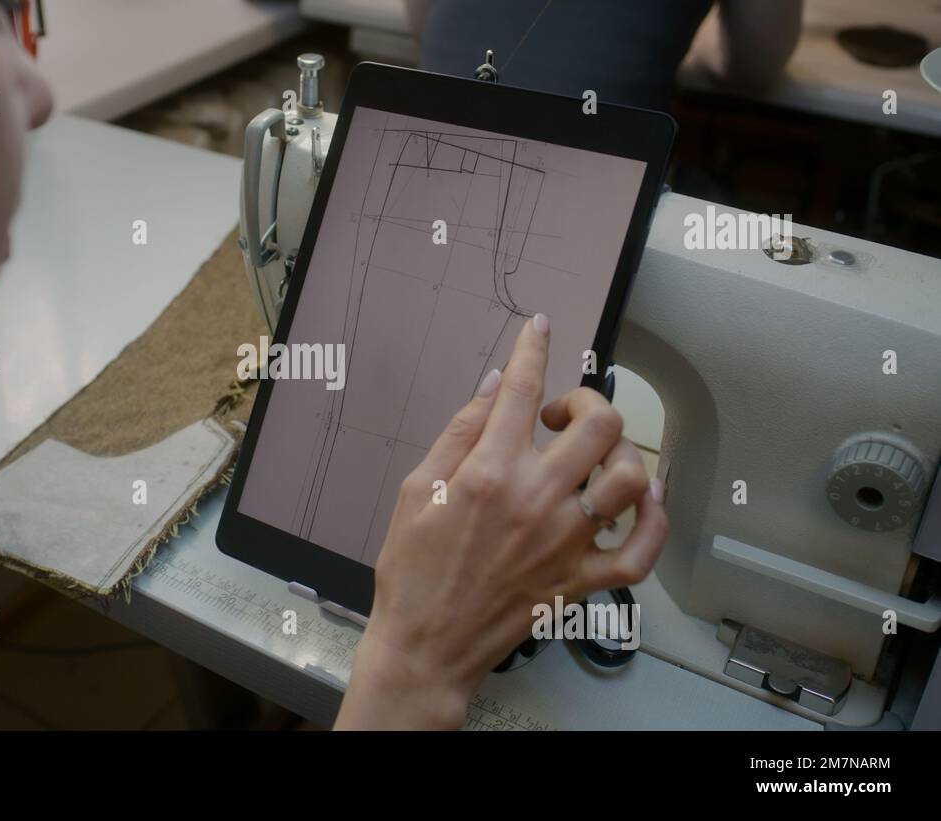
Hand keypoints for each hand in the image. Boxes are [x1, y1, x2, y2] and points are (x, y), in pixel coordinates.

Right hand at [334, 313, 667, 729]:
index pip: (522, 390)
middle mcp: (537, 500)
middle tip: (560, 414)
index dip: (534, 349)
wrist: (426, 643)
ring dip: (620, 452)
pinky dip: (655, 521)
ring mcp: (566, 542)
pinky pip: (642, 550)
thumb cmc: (412, 569)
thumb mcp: (414, 488)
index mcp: (489, 472)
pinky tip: (643, 501)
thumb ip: (459, 432)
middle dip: (586, 401)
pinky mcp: (582, 580)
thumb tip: (494, 386)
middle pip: (599, 424)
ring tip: (595, 455)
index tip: (540, 330)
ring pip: (630, 478)